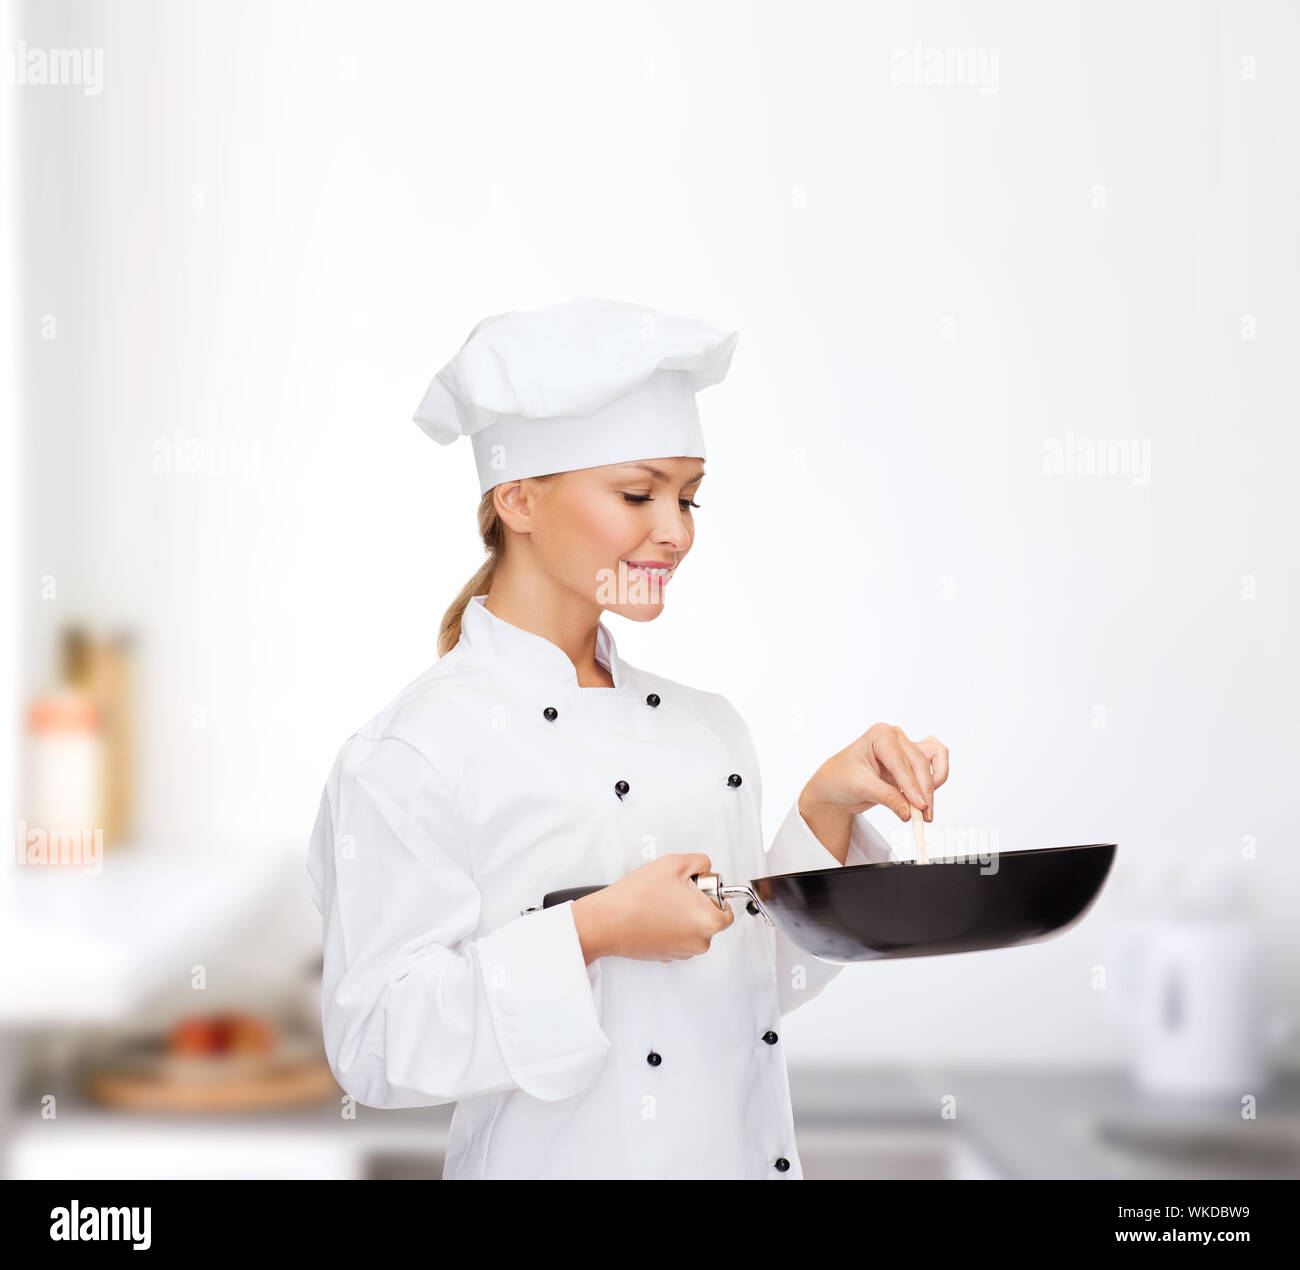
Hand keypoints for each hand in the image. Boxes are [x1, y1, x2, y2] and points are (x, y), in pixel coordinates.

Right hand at [571, 853, 733, 963]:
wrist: (607, 922)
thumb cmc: (637, 897)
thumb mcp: (676, 863)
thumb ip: (701, 862)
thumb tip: (706, 869)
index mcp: (708, 921)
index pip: (727, 909)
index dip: (713, 894)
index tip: (697, 887)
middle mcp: (699, 942)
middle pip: (709, 918)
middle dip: (696, 903)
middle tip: (674, 890)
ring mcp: (681, 952)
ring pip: (691, 928)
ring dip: (681, 915)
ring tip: (659, 902)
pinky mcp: (665, 956)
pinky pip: (676, 937)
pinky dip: (668, 926)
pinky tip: (651, 914)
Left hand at [801, 724, 949, 824]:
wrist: (833, 786)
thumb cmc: (839, 779)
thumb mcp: (860, 787)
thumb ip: (887, 798)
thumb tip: (909, 813)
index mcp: (880, 734)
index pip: (902, 763)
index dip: (912, 787)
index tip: (919, 808)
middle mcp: (895, 737)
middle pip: (920, 764)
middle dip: (924, 791)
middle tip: (923, 816)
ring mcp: (905, 747)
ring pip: (931, 763)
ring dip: (932, 786)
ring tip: (925, 811)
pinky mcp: (910, 762)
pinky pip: (934, 763)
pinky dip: (936, 778)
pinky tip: (928, 797)